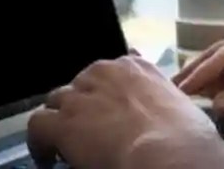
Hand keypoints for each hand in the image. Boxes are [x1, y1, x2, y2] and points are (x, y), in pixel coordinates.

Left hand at [26, 55, 223, 168]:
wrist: (168, 154)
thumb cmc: (185, 137)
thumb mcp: (179, 103)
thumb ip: (162, 94)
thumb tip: (166, 103)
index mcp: (134, 68)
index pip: (107, 71)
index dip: (102, 94)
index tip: (105, 111)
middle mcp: (103, 73)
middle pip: (78, 85)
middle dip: (79, 105)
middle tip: (86, 131)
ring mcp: (81, 97)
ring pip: (56, 102)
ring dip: (59, 120)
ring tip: (63, 144)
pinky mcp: (62, 123)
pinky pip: (38, 125)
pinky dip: (39, 142)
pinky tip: (46, 156)